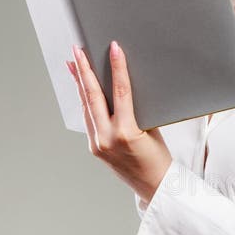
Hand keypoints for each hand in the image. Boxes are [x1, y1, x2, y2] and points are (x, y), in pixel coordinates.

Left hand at [66, 41, 171, 204]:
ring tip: (74, 64)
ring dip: (80, 84)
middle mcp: (107, 138)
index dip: (118, 67)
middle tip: (78, 50)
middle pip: (93, 96)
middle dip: (85, 70)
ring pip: (86, 107)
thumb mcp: (152, 129)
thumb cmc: (160, 159)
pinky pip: (89, 119)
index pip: (121, 92)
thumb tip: (123, 88)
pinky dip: (85, 101)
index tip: (114, 48)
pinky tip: (83, 89)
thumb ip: (135, 110)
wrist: (155, 186)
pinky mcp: (94, 148)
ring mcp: (98, 144)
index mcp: (126, 133)